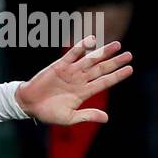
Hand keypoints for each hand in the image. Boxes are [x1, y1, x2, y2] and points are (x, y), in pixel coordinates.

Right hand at [16, 36, 132, 124]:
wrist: (28, 104)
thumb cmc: (47, 113)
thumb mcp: (69, 118)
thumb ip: (87, 116)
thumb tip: (106, 118)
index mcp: (84, 93)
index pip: (105, 82)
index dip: (117, 75)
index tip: (130, 69)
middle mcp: (80, 80)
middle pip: (101, 68)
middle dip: (115, 62)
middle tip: (129, 55)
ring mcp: (71, 71)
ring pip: (91, 59)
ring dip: (104, 52)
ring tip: (117, 45)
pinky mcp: (59, 65)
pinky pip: (73, 54)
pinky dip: (82, 47)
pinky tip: (92, 40)